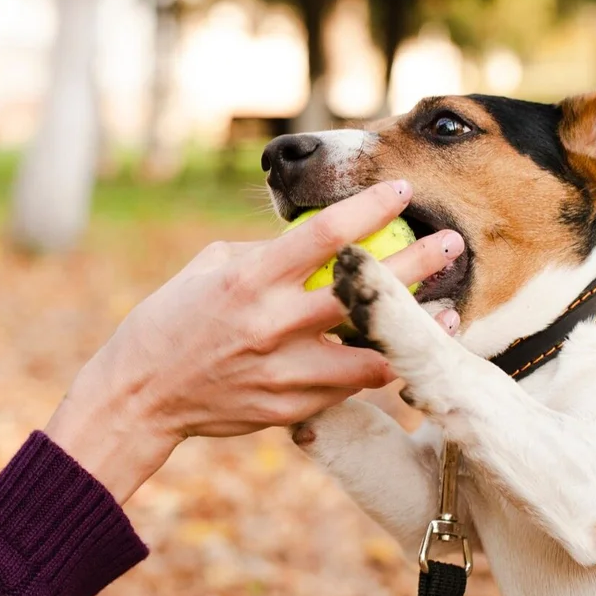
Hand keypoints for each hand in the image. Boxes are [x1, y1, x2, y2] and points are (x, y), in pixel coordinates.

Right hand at [45, 179, 463, 502]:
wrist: (140, 396)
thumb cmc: (172, 320)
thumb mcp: (210, 268)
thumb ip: (265, 253)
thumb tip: (318, 235)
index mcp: (249, 279)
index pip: (324, 234)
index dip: (369, 206)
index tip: (402, 187)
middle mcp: (270, 324)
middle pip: (362, 290)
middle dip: (418, 263)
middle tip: (454, 243)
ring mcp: (283, 371)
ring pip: (372, 354)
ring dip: (415, 331)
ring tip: (448, 313)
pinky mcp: (291, 408)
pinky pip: (348, 387)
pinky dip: (377, 368)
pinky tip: (402, 354)